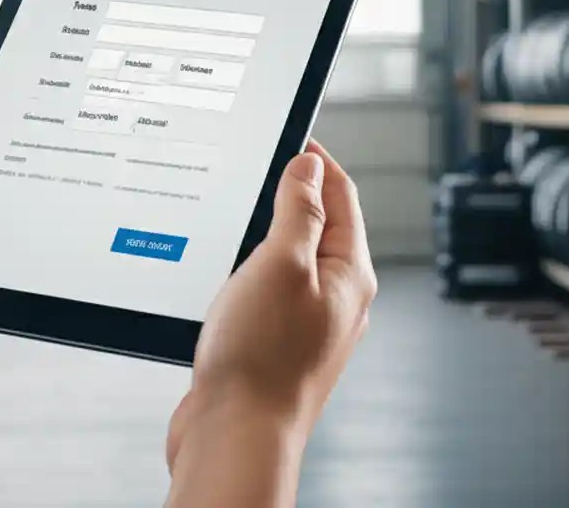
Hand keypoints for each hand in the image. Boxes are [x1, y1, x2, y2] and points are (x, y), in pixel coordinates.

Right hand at [165, 142, 375, 504]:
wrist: (234, 436)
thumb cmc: (261, 357)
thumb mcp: (281, 263)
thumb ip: (299, 210)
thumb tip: (309, 166)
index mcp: (348, 274)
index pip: (341, 196)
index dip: (315, 159)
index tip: (291, 133)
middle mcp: (334, 300)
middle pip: (318, 227)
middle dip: (288, 193)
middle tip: (256, 166)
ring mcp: (305, 326)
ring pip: (287, 262)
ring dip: (262, 235)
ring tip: (233, 213)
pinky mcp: (273, 347)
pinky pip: (264, 294)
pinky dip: (245, 272)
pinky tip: (220, 274)